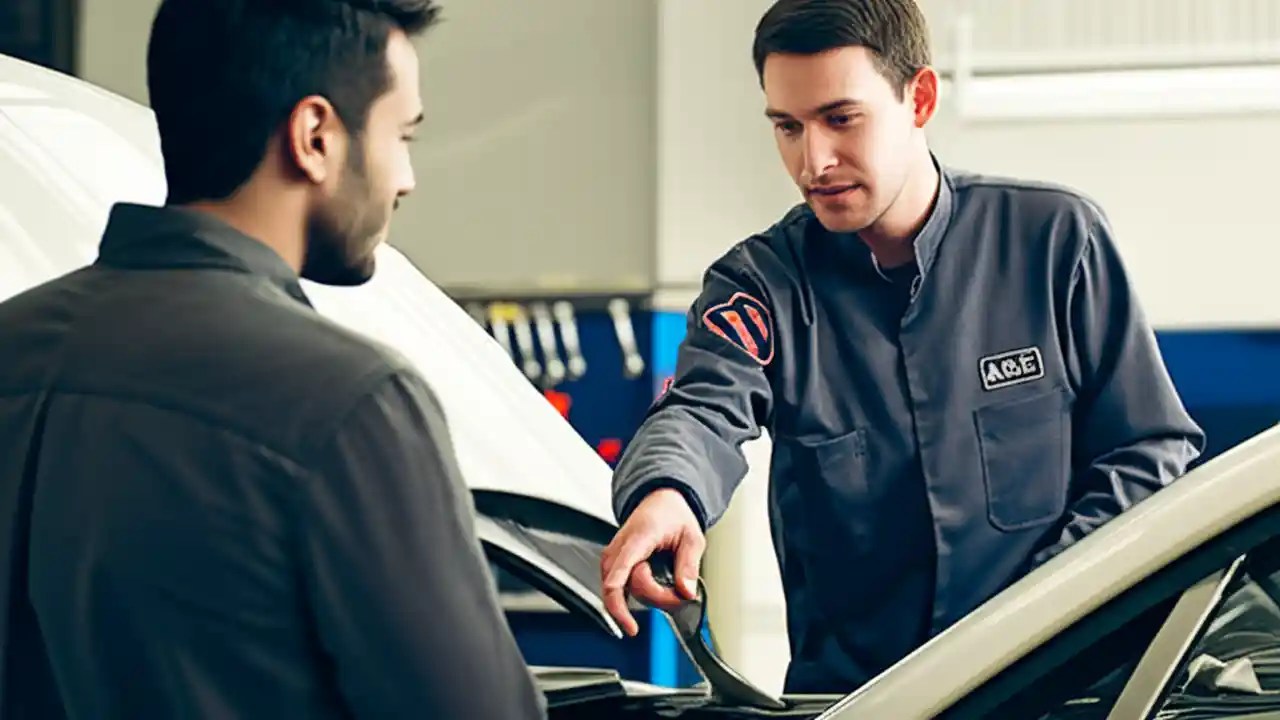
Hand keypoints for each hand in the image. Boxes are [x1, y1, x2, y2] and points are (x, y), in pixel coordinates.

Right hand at [600, 488, 705, 636]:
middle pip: (628, 588)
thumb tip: (686, 592)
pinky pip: (619, 587)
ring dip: (648, 596)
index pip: (619, 573)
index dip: (619, 602)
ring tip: (671, 587)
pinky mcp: (613, 564)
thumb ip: (689, 566)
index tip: (629, 624)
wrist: (660, 502)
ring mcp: (613, 557)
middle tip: (681, 594)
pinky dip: (639, 593)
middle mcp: (620, 548)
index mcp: (638, 538)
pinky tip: (656, 589)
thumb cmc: (673, 515)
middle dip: (656, 598)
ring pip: (622, 591)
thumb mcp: (692, 538)